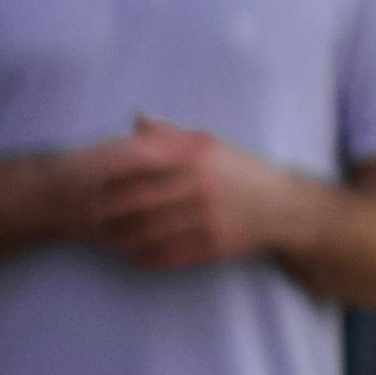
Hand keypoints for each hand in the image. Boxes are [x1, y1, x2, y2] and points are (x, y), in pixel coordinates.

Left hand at [81, 116, 299, 271]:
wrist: (283, 206)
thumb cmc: (239, 173)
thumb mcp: (210, 146)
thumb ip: (171, 134)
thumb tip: (137, 117)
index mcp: (196, 156)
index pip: (140, 165)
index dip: (111, 178)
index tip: (92, 185)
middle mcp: (202, 185)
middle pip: (140, 202)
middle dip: (111, 213)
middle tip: (93, 219)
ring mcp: (209, 217)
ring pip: (151, 232)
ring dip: (123, 239)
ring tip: (106, 240)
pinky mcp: (215, 245)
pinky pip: (169, 254)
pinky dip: (145, 257)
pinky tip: (133, 256)